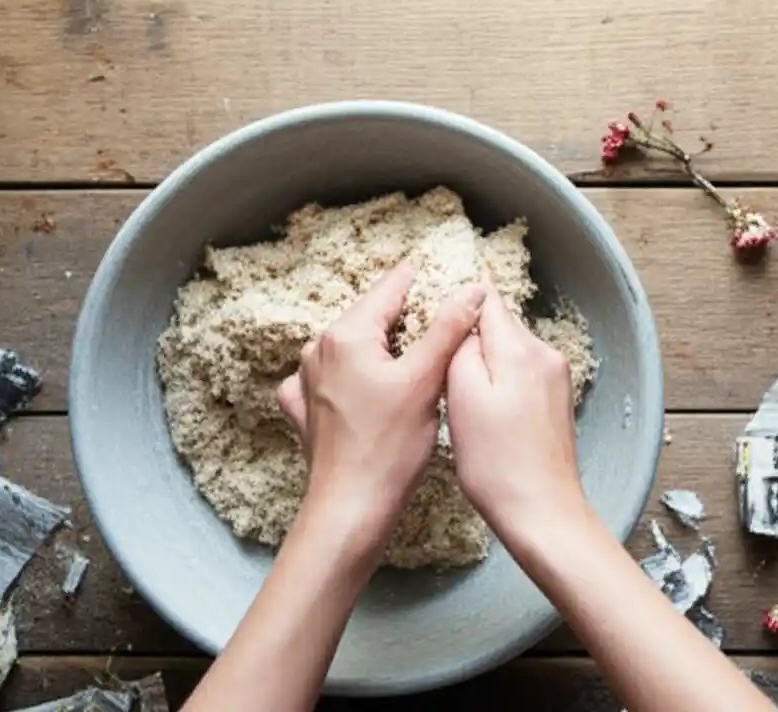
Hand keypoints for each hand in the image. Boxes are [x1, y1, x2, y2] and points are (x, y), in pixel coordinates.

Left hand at [275, 262, 485, 543]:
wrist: (350, 509)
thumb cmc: (390, 448)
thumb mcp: (427, 381)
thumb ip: (448, 329)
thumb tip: (471, 289)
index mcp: (347, 335)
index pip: (390, 289)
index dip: (418, 278)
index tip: (438, 268)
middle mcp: (319, 350)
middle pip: (370, 318)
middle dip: (404, 316)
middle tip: (439, 315)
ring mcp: (307, 381)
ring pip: (352, 348)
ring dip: (381, 347)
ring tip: (414, 354)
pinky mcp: (306, 411)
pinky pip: (331, 380)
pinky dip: (354, 378)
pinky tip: (370, 390)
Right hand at [445, 285, 582, 532]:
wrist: (542, 511)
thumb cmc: (495, 462)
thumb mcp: (462, 397)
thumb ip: (461, 348)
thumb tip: (463, 321)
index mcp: (520, 349)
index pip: (487, 299)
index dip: (459, 298)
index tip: (434, 303)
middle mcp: (545, 354)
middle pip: (499, 324)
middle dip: (469, 334)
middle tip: (438, 356)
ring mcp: (556, 378)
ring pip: (509, 349)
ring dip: (484, 360)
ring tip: (458, 388)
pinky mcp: (556, 401)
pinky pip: (521, 373)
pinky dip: (499, 380)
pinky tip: (484, 407)